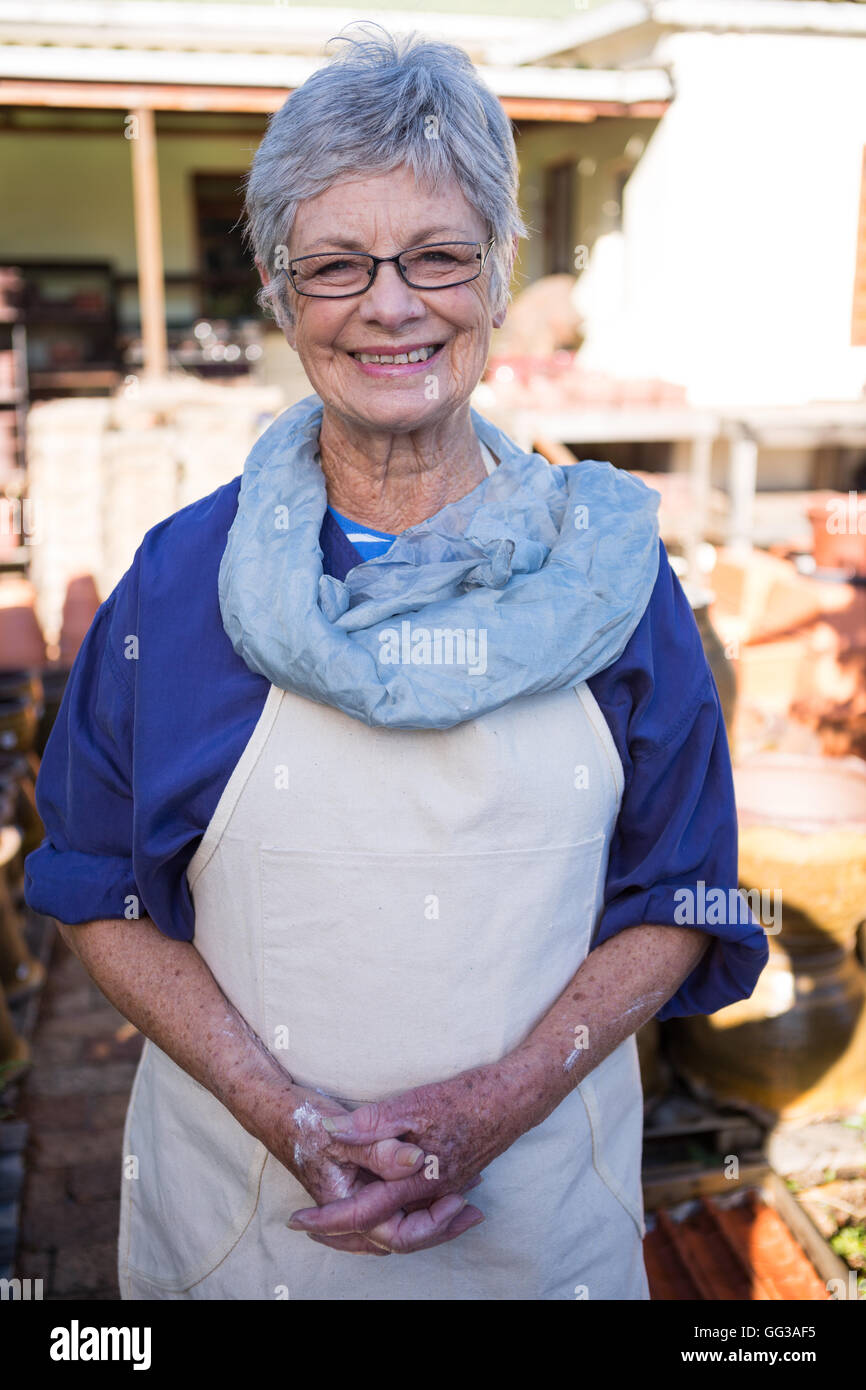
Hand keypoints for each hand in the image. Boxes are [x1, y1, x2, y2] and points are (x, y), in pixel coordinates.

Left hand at [287, 1061, 529, 1252]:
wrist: (517, 1098)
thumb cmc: (468, 1097)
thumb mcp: (415, 1103)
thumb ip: (374, 1123)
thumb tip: (332, 1131)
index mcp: (416, 1179)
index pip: (364, 1213)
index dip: (328, 1220)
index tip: (298, 1221)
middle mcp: (431, 1192)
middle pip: (385, 1233)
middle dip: (347, 1234)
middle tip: (314, 1226)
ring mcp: (447, 1188)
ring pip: (406, 1223)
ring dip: (374, 1225)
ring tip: (343, 1219)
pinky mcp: (457, 1177)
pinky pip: (424, 1209)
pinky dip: (402, 1212)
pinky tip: (391, 1199)